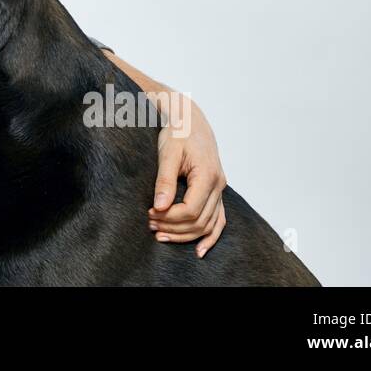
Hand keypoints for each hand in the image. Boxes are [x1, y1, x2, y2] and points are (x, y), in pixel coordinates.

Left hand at [147, 95, 226, 257]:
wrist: (191, 120)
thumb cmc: (178, 132)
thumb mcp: (168, 152)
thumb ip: (165, 180)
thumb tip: (160, 206)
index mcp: (208, 175)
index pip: (191, 209)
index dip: (170, 217)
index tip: (150, 214)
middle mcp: (218, 185)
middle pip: (199, 220)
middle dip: (173, 228)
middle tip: (150, 225)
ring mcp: (220, 190)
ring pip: (208, 224)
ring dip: (185, 235)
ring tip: (160, 234)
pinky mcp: (216, 192)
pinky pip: (219, 221)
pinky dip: (210, 237)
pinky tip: (199, 250)